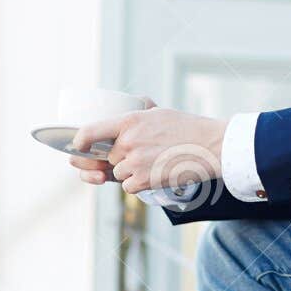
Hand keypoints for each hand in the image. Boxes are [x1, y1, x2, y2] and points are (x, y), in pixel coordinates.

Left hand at [70, 107, 226, 194]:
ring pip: (118, 173)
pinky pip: (128, 187)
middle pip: (109, 157)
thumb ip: (138, 114)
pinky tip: (157, 173)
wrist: (210, 146)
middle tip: (145, 155)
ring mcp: (134, 162)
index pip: (89, 131)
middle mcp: (127, 142)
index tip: (79, 146)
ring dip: (132, 173)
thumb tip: (128, 104)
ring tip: (156, 162)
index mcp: (129, 121)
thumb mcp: (159, 112)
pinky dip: (139, 184)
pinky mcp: (142, 181)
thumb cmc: (188, 128)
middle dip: (122, 159)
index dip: (80, 141)